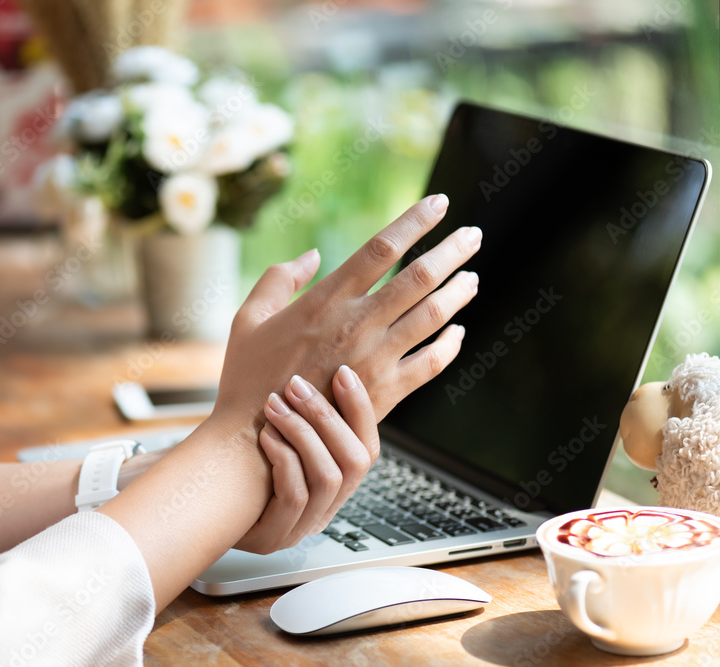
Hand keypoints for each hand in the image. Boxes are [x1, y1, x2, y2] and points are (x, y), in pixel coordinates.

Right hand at [210, 193, 478, 442]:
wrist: (255, 442)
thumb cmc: (245, 378)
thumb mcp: (246, 318)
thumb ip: (277, 280)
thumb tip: (312, 256)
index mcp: (325, 301)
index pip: (381, 248)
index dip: (414, 222)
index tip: (438, 204)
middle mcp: (357, 325)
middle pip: (419, 277)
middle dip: (452, 251)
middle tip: (474, 235)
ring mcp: (376, 360)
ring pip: (433, 316)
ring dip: (459, 292)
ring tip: (472, 278)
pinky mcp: (386, 394)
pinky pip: (432, 364)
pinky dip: (451, 346)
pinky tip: (459, 333)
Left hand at [234, 366, 377, 553]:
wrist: (191, 501)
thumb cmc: (234, 459)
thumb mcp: (275, 432)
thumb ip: (299, 406)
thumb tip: (308, 361)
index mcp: (332, 485)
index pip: (368, 450)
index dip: (361, 410)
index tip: (343, 372)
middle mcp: (323, 509)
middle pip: (355, 462)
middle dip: (327, 416)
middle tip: (296, 385)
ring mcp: (300, 527)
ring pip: (327, 478)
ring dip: (303, 433)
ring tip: (275, 406)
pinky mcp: (273, 538)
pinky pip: (295, 496)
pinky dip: (284, 459)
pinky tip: (265, 437)